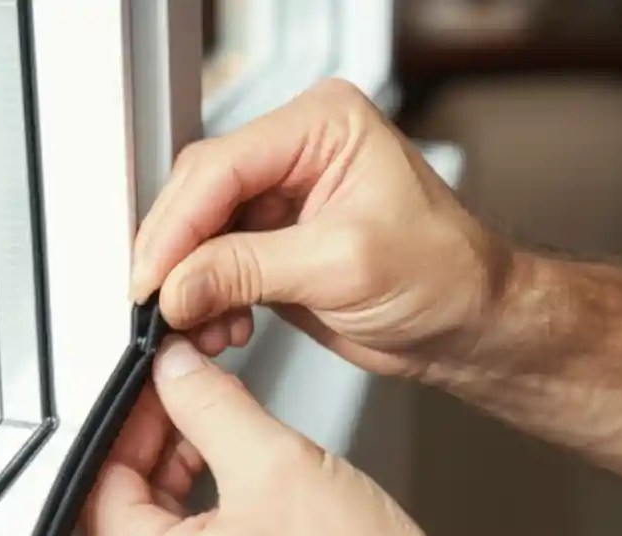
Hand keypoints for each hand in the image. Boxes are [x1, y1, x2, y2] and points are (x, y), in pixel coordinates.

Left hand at [85, 338, 617, 535]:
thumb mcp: (276, 463)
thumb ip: (210, 402)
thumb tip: (177, 371)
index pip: (102, 470)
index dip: (138, 410)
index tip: (166, 376)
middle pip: (128, 498)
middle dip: (163, 435)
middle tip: (201, 390)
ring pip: (164, 526)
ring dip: (191, 468)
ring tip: (235, 428)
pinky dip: (215, 509)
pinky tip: (255, 481)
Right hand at [131, 79, 510, 377]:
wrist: (469, 324)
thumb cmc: (445, 274)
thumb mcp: (342, 266)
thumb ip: (249, 270)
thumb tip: (178, 284)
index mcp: (322, 125)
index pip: (223, 166)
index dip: (179, 225)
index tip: (153, 276)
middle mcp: (296, 152)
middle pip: (200, 194)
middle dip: (177, 255)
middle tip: (157, 303)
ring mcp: (280, 197)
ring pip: (199, 232)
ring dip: (189, 283)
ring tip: (196, 323)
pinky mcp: (270, 242)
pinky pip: (214, 263)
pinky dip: (205, 298)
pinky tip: (218, 324)